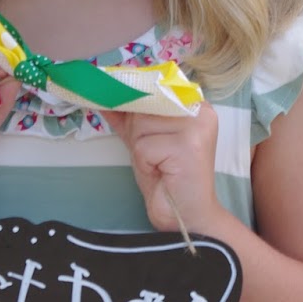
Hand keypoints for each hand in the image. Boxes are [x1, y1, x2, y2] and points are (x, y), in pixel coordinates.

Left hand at [107, 102, 222, 236]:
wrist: (185, 215)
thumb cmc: (166, 179)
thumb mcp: (144, 140)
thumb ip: (129, 118)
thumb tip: (103, 95)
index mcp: (193, 105)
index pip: (154, 86)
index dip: (132, 94)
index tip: (114, 96)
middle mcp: (199, 110)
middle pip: (144, 105)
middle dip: (138, 132)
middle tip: (153, 155)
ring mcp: (196, 126)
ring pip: (141, 125)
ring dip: (141, 149)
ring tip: (159, 164)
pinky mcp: (188, 145)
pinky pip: (144, 145)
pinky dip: (144, 162)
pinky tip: (161, 172)